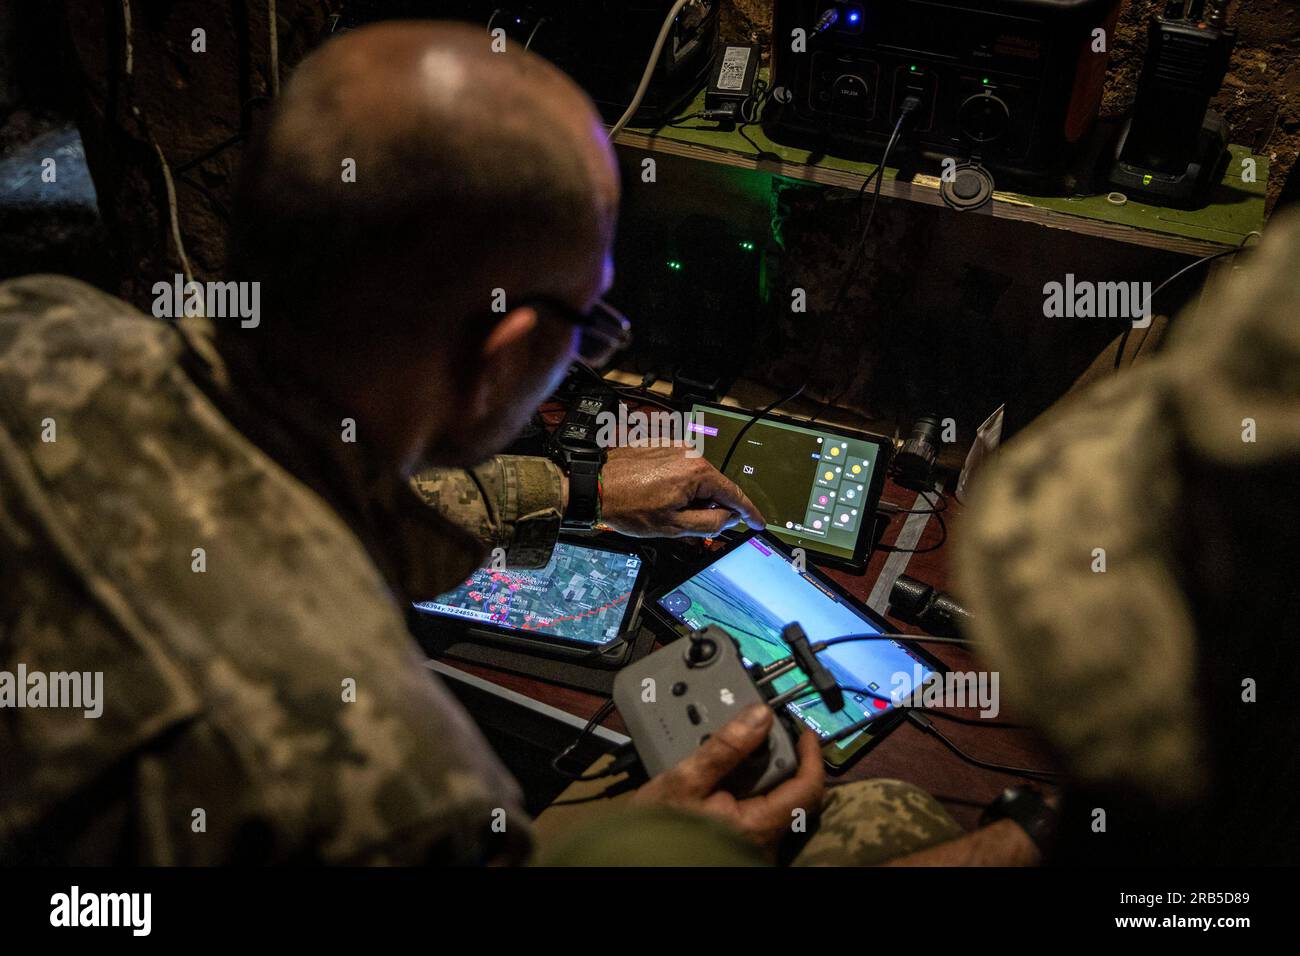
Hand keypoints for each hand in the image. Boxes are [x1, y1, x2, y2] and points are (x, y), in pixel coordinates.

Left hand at [595, 445, 765, 537]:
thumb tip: (728, 518)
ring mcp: (674, 447)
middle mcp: (689, 453)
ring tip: (663, 510)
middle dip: (709, 507)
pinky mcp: (659, 446)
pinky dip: (677, 486)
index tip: (759, 522)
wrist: (594, 486)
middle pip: (714, 486)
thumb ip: (709, 523)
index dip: (749, 512)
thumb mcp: (674, 526)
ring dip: (690, 497)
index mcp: (697, 472)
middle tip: (688, 525)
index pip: (734, 495)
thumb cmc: (626, 505)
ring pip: (696, 479)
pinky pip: (679, 469)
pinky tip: (657, 497)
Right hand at [630, 703, 825, 855]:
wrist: (631, 858)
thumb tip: (759, 716)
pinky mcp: (737, 845)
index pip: (808, 788)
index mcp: (759, 825)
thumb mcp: (685, 779)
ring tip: (730, 752)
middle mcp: (762, 839)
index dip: (811, 755)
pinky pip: (753, 811)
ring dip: (756, 773)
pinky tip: (719, 777)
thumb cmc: (657, 829)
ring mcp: (751, 844)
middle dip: (776, 759)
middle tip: (756, 735)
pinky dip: (743, 789)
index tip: (803, 732)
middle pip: (789, 791)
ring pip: (770, 801)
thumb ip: (724, 747)